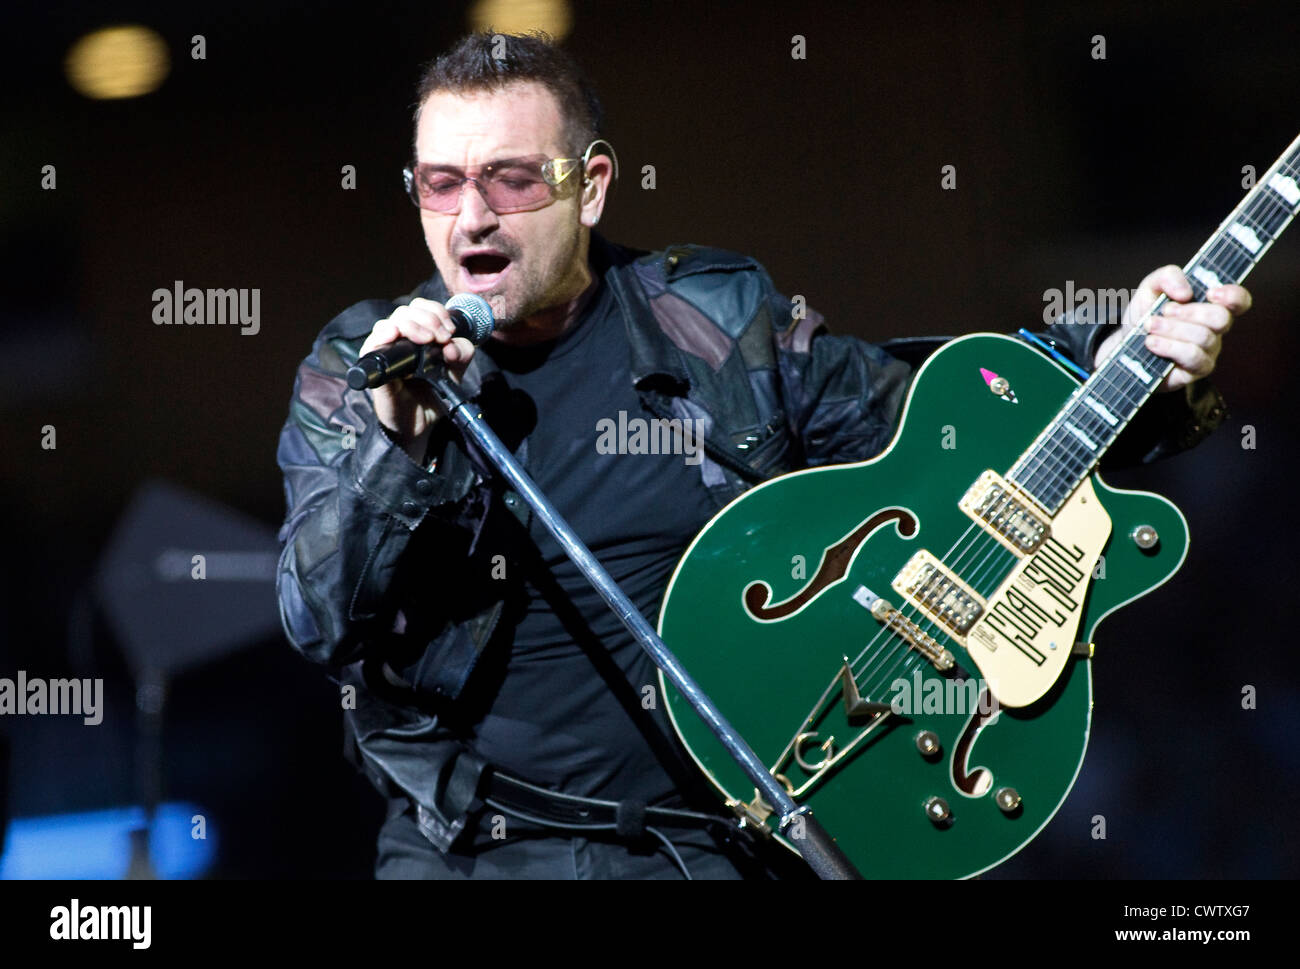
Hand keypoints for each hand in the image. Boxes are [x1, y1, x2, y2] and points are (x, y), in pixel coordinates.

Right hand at [358, 298, 476, 450]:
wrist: (419, 426)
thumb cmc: (432, 396)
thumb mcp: (454, 373)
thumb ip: (461, 355)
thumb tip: (452, 345)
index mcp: (418, 336)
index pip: (422, 308)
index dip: (437, 312)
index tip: (450, 330)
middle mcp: (400, 339)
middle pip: (407, 311)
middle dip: (429, 319)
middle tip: (442, 337)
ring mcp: (386, 351)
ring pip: (392, 321)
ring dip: (412, 324)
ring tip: (427, 339)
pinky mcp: (375, 366)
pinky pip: (372, 343)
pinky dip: (383, 334)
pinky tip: (394, 334)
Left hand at [1095, 265, 1249, 391]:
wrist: (1126, 346)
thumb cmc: (1147, 314)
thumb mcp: (1151, 288)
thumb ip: (1167, 276)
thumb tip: (1185, 292)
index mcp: (1211, 305)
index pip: (1239, 300)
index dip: (1232, 296)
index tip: (1211, 292)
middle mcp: (1215, 329)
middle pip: (1222, 318)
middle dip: (1191, 312)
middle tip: (1165, 310)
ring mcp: (1208, 351)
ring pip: (1204, 337)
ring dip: (1173, 329)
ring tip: (1149, 326)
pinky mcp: (1197, 370)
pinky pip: (1193, 357)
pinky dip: (1169, 346)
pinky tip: (1151, 342)